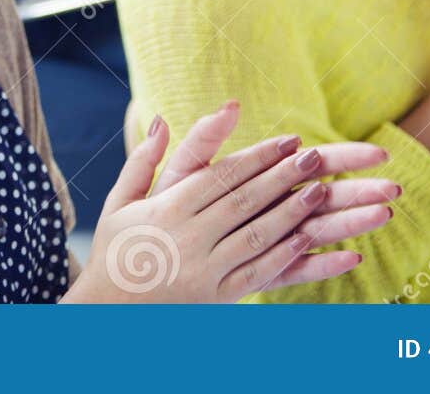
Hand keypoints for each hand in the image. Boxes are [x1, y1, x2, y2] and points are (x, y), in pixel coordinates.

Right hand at [65, 102, 396, 302]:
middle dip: (284, 176)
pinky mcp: (217, 296)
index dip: (259, 157)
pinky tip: (312, 241)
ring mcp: (205, 269)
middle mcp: (190, 237)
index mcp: (169, 208)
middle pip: (246, 201)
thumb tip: (159, 119)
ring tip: (323, 193)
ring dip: (293, 213)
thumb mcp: (121, 200)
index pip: (222, 176)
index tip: (289, 140)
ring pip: (258, 236)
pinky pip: (258, 273)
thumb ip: (144, 160)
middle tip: (317, 155)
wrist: (106, 311)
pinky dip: (288, 256)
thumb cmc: (115, 249)